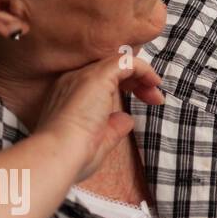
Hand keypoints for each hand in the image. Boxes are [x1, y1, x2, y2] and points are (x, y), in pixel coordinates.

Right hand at [33, 54, 165, 182]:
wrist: (60, 155)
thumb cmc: (74, 156)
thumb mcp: (99, 140)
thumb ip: (113, 127)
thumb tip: (126, 119)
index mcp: (69, 94)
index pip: (102, 79)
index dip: (127, 86)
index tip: (146, 102)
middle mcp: (73, 80)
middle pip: (112, 68)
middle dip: (137, 80)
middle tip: (154, 98)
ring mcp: (83, 76)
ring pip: (120, 62)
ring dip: (142, 75)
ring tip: (156, 94)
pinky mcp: (97, 77)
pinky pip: (126, 61)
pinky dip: (143, 68)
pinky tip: (154, 82)